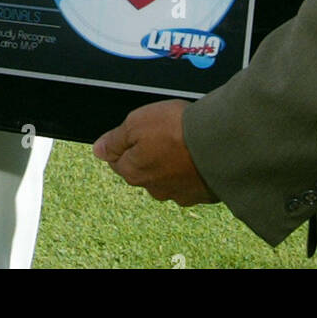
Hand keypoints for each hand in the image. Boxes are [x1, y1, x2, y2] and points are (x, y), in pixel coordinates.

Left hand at [93, 100, 217, 204]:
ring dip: (171, 162)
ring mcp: (179, 194)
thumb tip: (98, 150)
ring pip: (167, 175)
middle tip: (163, 131)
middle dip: (149, 152)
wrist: (218, 144)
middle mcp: (154, 189)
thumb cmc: (176, 130)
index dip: (124, 141)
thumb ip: (114, 139)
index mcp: (133, 173)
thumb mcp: (135, 123)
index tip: (138, 130)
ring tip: (183, 140)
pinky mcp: (201, 194)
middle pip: (143, 168)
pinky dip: (192, 169)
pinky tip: (197, 154)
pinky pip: (191, 180)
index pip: (117, 159)